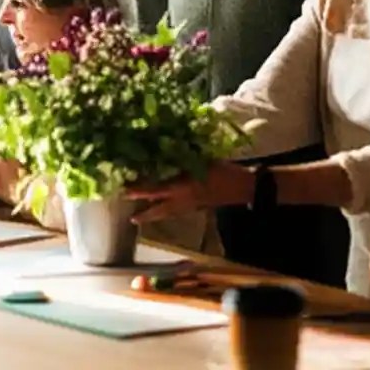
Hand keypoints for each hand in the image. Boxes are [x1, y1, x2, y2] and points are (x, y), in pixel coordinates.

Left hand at [126, 161, 252, 223]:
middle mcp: (184, 200)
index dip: (139, 191)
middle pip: (160, 211)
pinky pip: (178, 212)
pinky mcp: (199, 207)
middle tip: (131, 219)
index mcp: (183, 187)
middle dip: (145, 215)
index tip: (124, 192)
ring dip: (155, 216)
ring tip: (142, 218)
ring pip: (169, 213)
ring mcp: (191, 206)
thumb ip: (183, 158)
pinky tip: (166, 210)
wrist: (245, 187)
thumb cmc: (224, 170)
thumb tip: (165, 150)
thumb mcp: (202, 160)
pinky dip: (168, 212)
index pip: (155, 191)